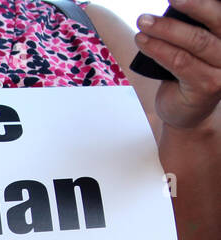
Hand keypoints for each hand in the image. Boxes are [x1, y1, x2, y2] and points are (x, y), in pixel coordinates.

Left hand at [136, 0, 220, 128]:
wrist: (187, 113)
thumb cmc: (190, 73)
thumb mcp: (195, 45)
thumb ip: (194, 27)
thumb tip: (175, 3)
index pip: (220, 13)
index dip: (204, 2)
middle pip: (216, 20)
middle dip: (192, 6)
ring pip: (195, 42)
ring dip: (165, 30)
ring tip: (143, 21)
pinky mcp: (207, 85)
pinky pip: (180, 61)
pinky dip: (158, 49)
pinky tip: (143, 41)